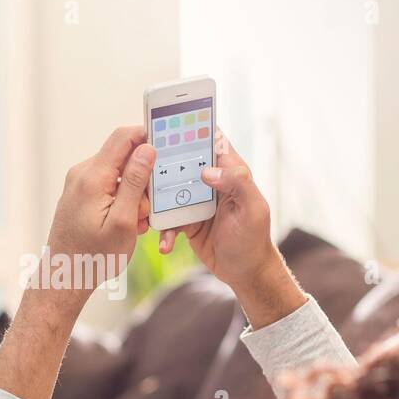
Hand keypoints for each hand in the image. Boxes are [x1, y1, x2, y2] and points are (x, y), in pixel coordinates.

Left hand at [0, 126, 152, 398]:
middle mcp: (82, 173)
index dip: (147, 136)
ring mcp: (78, 183)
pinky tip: (126, 223)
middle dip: (143, 176)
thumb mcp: (123, 222)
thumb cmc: (94, 257)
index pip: (123, 137)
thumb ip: (136, 182)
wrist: (63, 278)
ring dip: (134, 192)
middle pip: (123, 155)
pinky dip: (122, 199)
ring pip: (118, 173)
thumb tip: (147, 148)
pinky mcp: (79, 193)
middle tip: (149, 208)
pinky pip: (108, 185)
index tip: (167, 148)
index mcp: (93, 177)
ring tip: (137, 222)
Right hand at [158, 135, 305, 327]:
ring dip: (156, 201)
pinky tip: (165, 245)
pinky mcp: (186, 220)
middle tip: (144, 169)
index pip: (211, 140)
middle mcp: (212, 181)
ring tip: (147, 213)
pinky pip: (167, 219)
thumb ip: (238, 184)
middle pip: (182, 162)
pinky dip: (164, 231)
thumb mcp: (253, 210)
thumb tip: (208, 170)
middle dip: (162, 165)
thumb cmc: (254, 240)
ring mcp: (196, 200)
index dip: (191, 129)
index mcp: (231, 171)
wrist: (244, 272)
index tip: (168, 126)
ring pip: (168, 190)